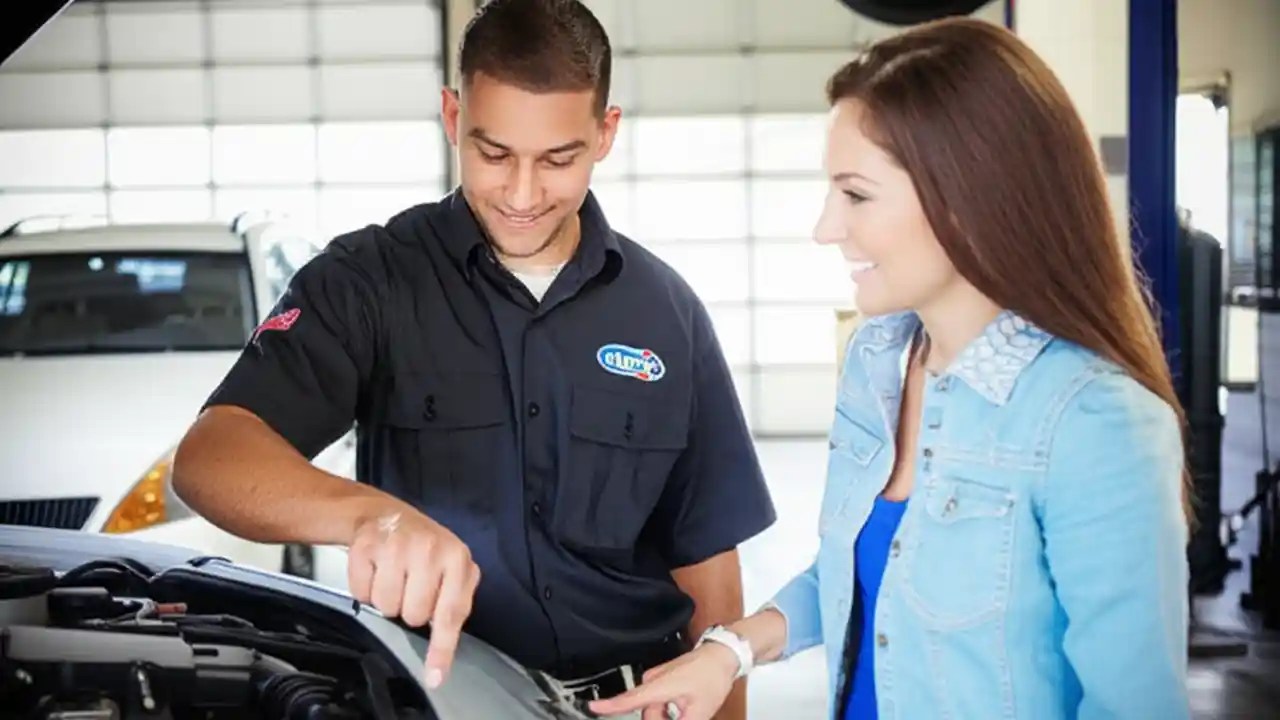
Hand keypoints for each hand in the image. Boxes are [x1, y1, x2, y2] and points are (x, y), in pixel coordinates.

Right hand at [347, 504, 479, 688]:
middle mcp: (430, 550)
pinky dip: (365, 588)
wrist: (387, 514)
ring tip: (393, 576)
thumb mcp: (452, 569)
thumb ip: (454, 603)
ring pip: (386, 607)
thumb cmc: (424, 549)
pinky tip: (376, 569)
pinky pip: (361, 593)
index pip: (450, 614)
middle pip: (414, 616)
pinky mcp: (366, 545)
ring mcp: (396, 545)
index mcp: (457, 558)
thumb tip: (444, 652)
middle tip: (410, 586)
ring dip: (386, 599)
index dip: (441, 649)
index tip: (434, 676)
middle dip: (409, 608)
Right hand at [588, 643, 739, 719]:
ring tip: (688, 712)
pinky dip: (668, 710)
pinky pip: (658, 701)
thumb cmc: (711, 677)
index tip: (593, 708)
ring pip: (653, 710)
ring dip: (666, 718)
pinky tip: (683, 708)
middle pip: (647, 714)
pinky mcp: (662, 679)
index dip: (609, 706)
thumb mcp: (700, 711)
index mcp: (659, 687)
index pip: (629, 700)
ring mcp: (657, 678)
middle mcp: (653, 680)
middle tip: (685, 717)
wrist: (721, 656)